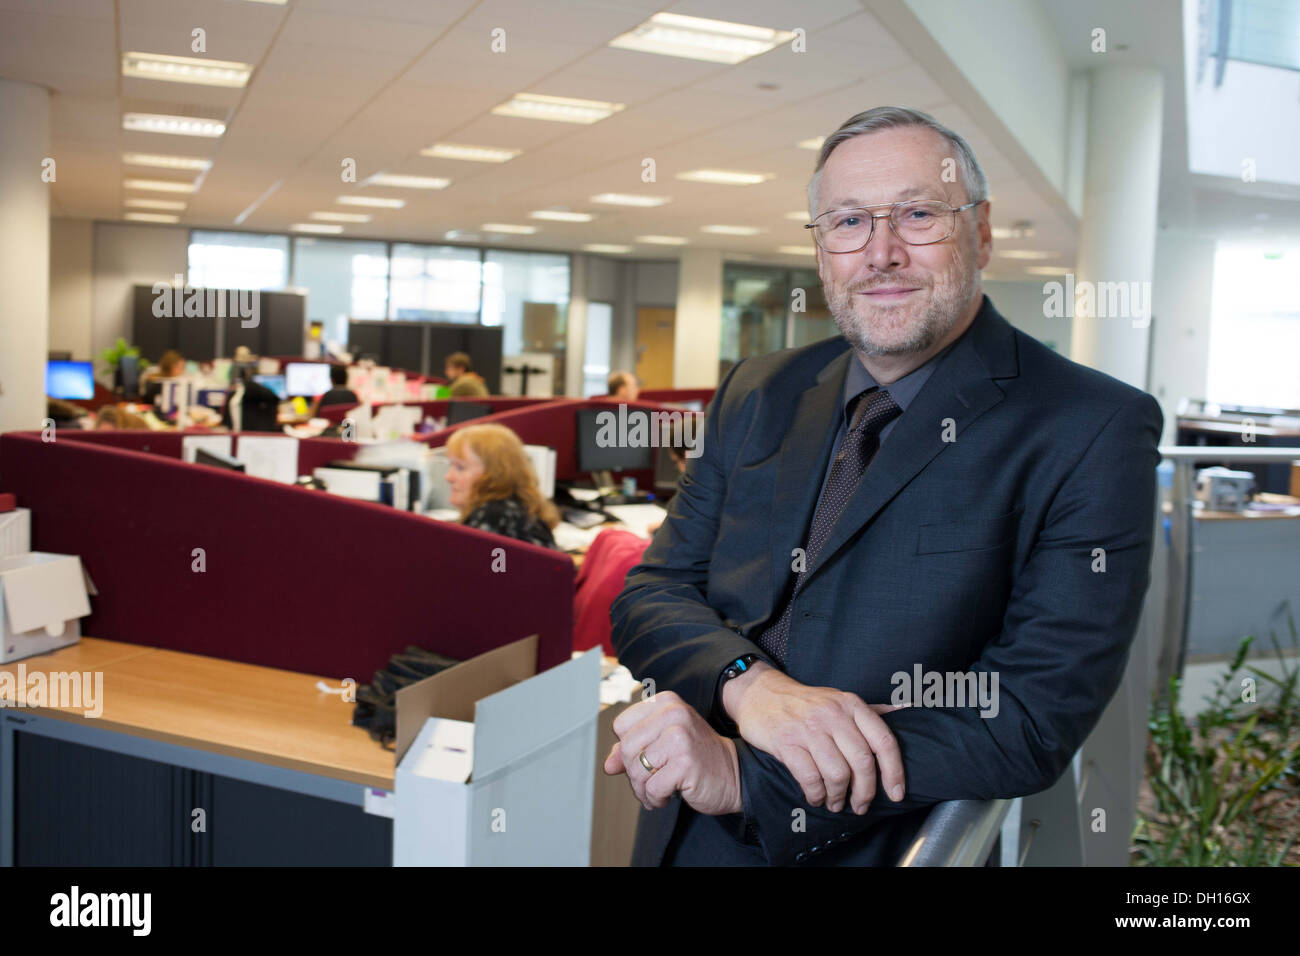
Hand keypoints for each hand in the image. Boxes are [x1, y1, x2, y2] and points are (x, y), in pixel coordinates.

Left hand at [603, 691, 741, 815]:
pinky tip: (666, 797)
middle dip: (633, 773)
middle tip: (649, 782)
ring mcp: (679, 736)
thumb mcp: (662, 745)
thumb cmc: (695, 759)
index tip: (645, 760)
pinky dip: (655, 799)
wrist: (734, 775)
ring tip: (657, 792)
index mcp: (665, 703)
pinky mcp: (685, 761)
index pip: (621, 725)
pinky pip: (651, 787)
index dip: (628, 748)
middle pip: (627, 748)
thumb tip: (608, 765)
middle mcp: (672, 713)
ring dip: (642, 789)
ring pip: (636, 769)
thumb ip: (632, 750)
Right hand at [723, 663, 904, 814]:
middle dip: (865, 792)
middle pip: (862, 763)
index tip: (896, 793)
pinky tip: (816, 797)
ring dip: (839, 796)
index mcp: (851, 705)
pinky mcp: (786, 742)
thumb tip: (904, 709)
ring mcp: (808, 728)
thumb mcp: (839, 698)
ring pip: (837, 774)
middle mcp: (833, 714)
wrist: (760, 693)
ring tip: (835, 802)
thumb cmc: (804, 702)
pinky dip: (816, 795)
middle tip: (860, 805)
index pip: (883, 741)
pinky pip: (810, 778)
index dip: (894, 772)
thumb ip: (870, 710)